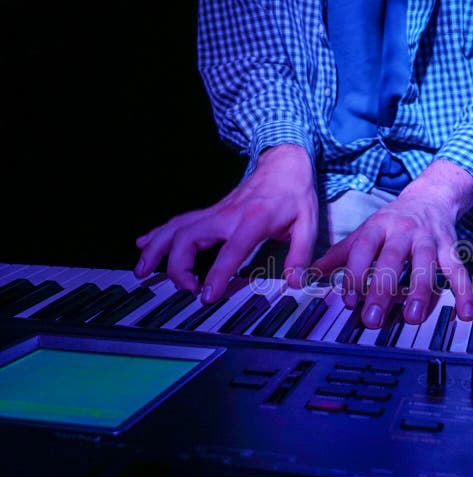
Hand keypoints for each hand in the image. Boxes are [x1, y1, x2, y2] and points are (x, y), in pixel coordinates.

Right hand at [134, 144, 317, 302]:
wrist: (283, 163)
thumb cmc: (294, 194)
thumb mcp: (308, 223)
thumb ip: (301, 254)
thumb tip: (296, 282)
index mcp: (253, 219)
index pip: (231, 249)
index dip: (217, 273)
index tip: (207, 295)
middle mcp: (227, 214)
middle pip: (189, 236)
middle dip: (178, 265)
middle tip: (185, 289)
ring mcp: (215, 211)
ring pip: (176, 227)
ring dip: (156, 248)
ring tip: (142, 271)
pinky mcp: (209, 211)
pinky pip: (179, 221)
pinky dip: (158, 233)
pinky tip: (142, 244)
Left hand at [313, 159, 472, 327]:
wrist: (430, 196)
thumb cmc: (392, 221)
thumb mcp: (363, 233)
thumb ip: (338, 256)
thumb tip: (307, 276)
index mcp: (377, 227)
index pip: (362, 249)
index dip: (354, 274)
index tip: (348, 300)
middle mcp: (403, 231)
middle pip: (391, 258)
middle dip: (382, 289)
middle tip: (373, 318)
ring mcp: (428, 238)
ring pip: (425, 263)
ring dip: (419, 290)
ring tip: (412, 317)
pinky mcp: (450, 246)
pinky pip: (458, 270)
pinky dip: (463, 291)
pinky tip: (465, 313)